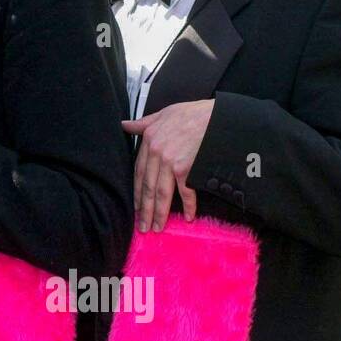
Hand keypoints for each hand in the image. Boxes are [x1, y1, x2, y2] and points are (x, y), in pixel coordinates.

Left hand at [121, 99, 215, 230]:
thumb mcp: (163, 114)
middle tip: (143, 227)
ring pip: (161, 193)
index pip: (139, 173)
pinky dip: (188, 206)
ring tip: (157, 227)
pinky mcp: (185, 168)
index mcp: (149, 142)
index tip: (136, 208)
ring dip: (159, 213)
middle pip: (147, 187)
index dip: (137, 193)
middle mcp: (156, 154)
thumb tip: (125, 124)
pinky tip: (188, 217)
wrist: (215, 116)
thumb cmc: (191, 113)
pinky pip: (185, 191)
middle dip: (145, 209)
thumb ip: (143, 123)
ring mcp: (170, 162)